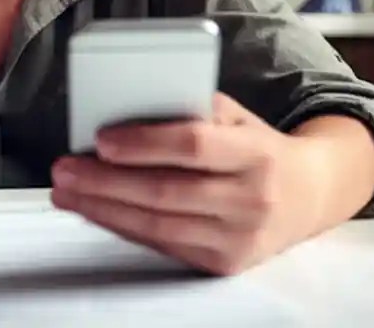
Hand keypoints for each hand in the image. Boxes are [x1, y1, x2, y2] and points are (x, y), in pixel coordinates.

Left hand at [50, 93, 329, 275]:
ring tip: (67, 193)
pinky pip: (163, 245)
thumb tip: (125, 110)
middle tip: (64, 169)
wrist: (309, 196)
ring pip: (158, 227)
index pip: (193, 146)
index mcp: (257, 153)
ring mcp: (239, 238)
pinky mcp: (225, 264)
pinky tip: (95, 211)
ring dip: (103, 210)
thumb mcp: (236, 117)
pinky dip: (123, 227)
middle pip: (165, 192)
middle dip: (105, 182)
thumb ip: (190, 109)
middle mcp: (251, 199)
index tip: (100, 140)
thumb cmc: (258, 148)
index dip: (143, 144)